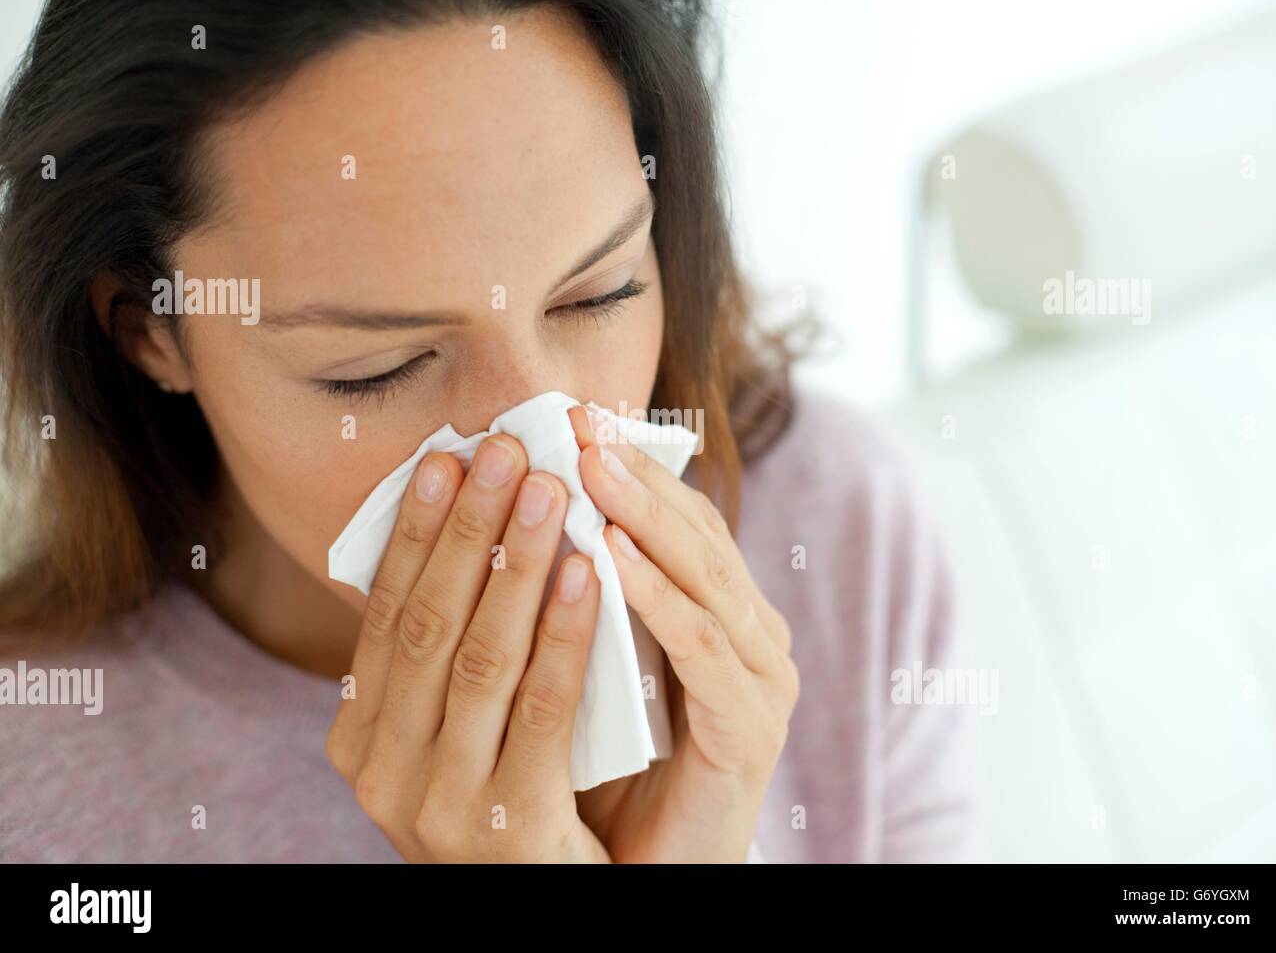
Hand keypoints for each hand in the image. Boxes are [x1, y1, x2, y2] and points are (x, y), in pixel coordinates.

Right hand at [325, 435, 609, 862]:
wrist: (541, 901)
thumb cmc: (506, 793)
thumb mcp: (452, 725)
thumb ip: (447, 650)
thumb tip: (464, 524)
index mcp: (360, 735)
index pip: (387, 612)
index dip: (418, 532)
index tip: (447, 457)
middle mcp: (382, 770)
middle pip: (429, 623)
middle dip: (468, 528)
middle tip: (504, 449)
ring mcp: (438, 803)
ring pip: (480, 657)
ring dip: (517, 564)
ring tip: (551, 490)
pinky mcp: (507, 826)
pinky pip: (540, 710)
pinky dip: (564, 633)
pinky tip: (589, 572)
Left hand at [567, 405, 799, 862]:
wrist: (642, 871)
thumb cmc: (606, 768)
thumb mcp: (585, 665)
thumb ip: (572, 600)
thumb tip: (505, 517)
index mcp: (716, 613)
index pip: (675, 522)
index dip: (627, 466)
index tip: (570, 416)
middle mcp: (750, 635)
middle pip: (694, 535)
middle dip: (633, 475)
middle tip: (578, 422)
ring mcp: (759, 680)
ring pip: (705, 580)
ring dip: (644, 519)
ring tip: (590, 469)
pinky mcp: (752, 729)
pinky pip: (702, 652)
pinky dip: (658, 599)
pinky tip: (610, 558)